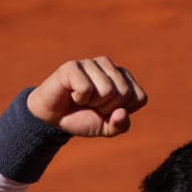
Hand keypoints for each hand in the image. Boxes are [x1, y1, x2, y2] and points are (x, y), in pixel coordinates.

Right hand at [27, 57, 147, 138]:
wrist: (51, 119)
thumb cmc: (81, 118)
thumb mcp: (105, 128)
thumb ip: (120, 125)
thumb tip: (122, 113)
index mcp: (122, 77)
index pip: (139, 98)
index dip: (122, 112)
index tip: (106, 111)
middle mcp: (109, 65)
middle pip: (124, 93)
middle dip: (107, 108)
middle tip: (91, 106)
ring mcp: (91, 63)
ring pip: (107, 90)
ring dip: (92, 103)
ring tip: (81, 99)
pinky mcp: (73, 66)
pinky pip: (87, 89)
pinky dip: (78, 98)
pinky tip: (71, 94)